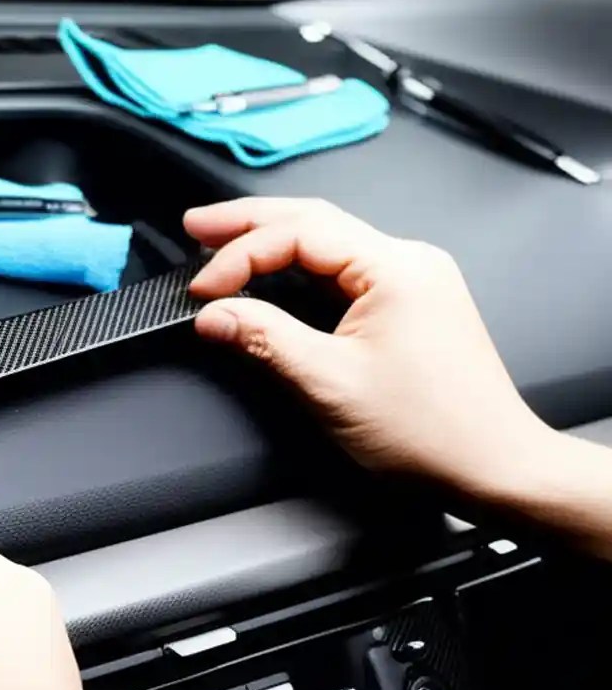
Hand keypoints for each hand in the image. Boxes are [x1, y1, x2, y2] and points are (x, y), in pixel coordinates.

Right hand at [185, 197, 548, 495]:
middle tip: (196, 226)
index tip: (203, 289)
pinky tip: (271, 275)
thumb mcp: (329, 383)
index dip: (241, 254)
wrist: (494, 468)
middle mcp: (409, 261)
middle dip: (248, 222)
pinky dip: (299, 268)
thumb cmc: (431, 432)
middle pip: (313, 221)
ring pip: (328, 242)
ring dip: (273, 241)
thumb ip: (264, 339)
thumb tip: (214, 316)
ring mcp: (413, 281)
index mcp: (396, 267)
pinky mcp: (410, 304)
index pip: (300, 233)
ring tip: (222, 243)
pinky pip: (344, 269)